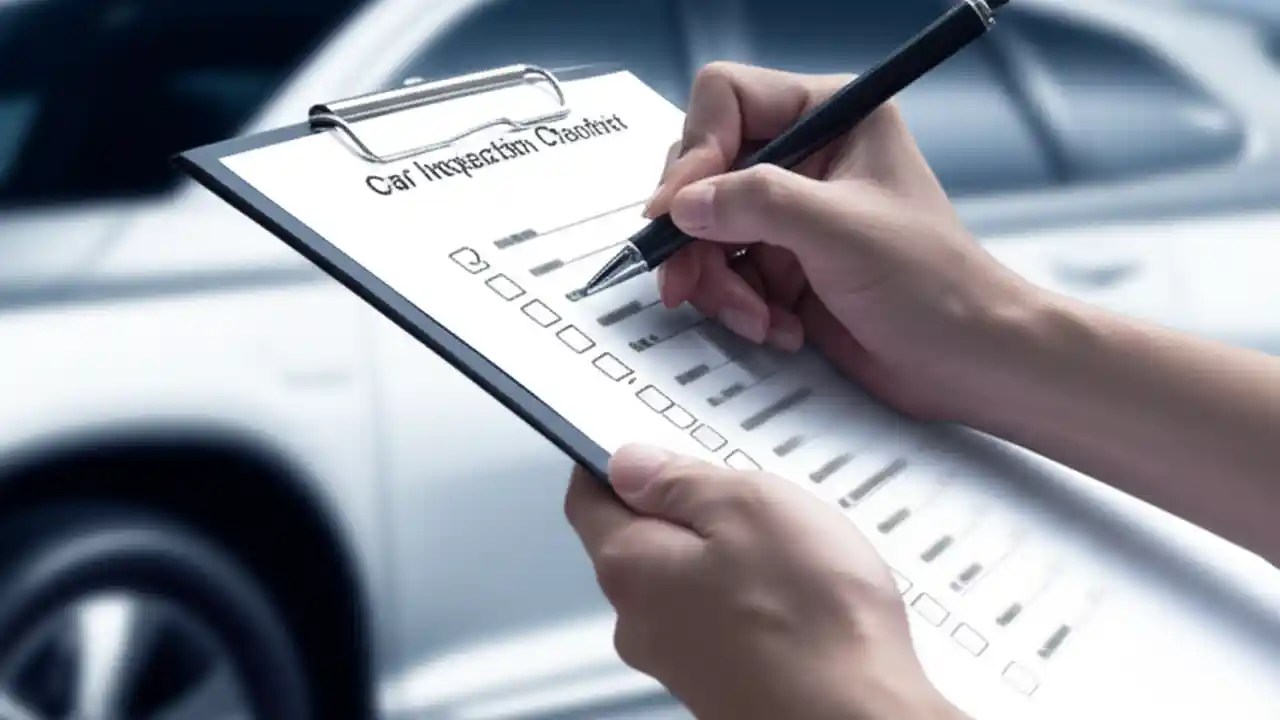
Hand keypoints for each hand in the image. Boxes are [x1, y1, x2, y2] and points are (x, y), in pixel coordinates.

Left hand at [564, 445, 966, 719]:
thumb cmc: (813, 622)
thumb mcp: (749, 507)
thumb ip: (680, 480)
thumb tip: (633, 463)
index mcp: (631, 568)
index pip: (588, 498)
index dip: (612, 460)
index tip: (647, 440)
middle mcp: (640, 623)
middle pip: (642, 539)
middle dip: (687, 508)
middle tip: (746, 489)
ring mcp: (680, 660)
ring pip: (689, 581)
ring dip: (728, 555)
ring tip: (791, 546)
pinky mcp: (722, 683)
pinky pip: (725, 619)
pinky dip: (755, 598)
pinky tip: (803, 593)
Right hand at [646, 63, 1039, 421]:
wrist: (963, 360)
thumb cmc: (933, 285)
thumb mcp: (840, 231)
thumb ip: (756, 204)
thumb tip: (683, 204)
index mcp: (832, 115)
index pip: (727, 99)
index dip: (696, 152)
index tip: (680, 211)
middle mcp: (806, 154)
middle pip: (704, 170)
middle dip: (696, 234)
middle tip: (689, 282)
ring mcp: (791, 212)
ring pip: (704, 229)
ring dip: (718, 282)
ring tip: (757, 317)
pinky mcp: (783, 262)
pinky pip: (723, 272)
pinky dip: (738, 305)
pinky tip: (778, 327)